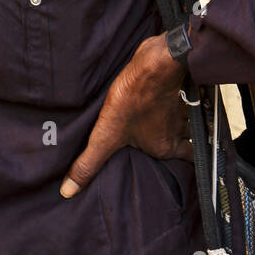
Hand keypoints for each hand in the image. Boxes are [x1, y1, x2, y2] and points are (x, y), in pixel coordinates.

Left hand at [59, 34, 191, 197]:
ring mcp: (175, 107)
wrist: (153, 63)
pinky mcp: (169, 89)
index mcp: (163, 147)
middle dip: (179, 144)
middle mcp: (174, 129)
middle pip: (184, 141)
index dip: (182, 166)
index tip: (176, 170)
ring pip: (183, 121)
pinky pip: (177, 101)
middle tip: (167, 149)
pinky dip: (172, 104)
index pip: (184, 160)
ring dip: (176, 124)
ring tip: (162, 128)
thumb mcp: (105, 136)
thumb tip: (69, 191)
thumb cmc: (134, 99)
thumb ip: (90, 163)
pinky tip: (158, 102)